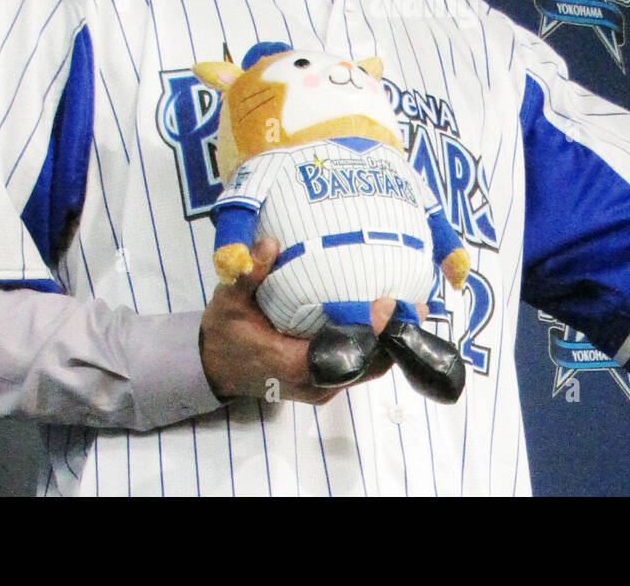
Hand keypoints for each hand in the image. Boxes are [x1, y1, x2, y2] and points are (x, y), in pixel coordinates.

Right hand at [197, 238, 420, 404]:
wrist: (214, 366)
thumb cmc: (224, 333)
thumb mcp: (228, 301)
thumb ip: (249, 274)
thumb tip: (272, 243)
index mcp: (291, 365)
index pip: (342, 353)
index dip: (370, 333)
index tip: (389, 304)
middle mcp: (314, 383)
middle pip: (366, 365)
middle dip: (392, 337)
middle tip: (415, 302)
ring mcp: (322, 386)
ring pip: (367, 368)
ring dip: (389, 341)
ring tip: (412, 306)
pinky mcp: (326, 381)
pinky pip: (359, 365)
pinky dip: (376, 344)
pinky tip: (389, 316)